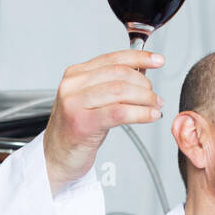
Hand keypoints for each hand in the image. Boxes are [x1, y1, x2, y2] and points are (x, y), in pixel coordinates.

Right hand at [42, 49, 165, 194]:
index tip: (157, 60)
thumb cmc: (76, 131)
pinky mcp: (82, 123)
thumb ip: (111, 85)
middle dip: (144, 84)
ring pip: (121, 91)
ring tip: (155, 107)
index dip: (139, 57)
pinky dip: (140, 113)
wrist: (56, 157)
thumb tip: (142, 74)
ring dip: (145, 99)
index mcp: (76, 74)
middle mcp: (73, 85)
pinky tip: (150, 115)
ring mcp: (75, 103)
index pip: (113, 59)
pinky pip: (119, 112)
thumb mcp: (91, 101)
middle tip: (155, 97)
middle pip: (119, 74)